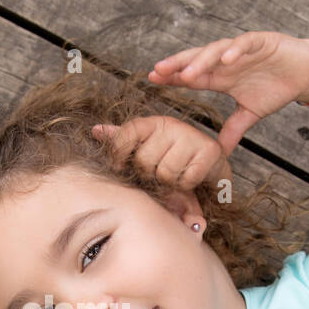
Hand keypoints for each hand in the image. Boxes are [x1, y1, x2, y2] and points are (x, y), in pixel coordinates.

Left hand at [92, 116, 230, 189]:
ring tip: (174, 177)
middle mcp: (172, 125)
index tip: (118, 166)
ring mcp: (192, 137)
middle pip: (144, 160)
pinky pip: (185, 180)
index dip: (118, 152)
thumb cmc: (174, 156)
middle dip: (148, 174)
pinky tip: (189, 178)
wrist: (211, 163)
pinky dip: (185, 186)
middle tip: (158, 174)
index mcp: (154, 122)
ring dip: (168, 183)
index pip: (127, 133)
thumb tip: (96, 131)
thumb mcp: (148, 144)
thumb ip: (123, 139)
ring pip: (164, 173)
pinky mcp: (209, 152)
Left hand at [148, 31, 308, 153]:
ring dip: (202, 61)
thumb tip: (220, 155)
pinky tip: (227, 58)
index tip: (153, 80)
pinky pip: (246, 44)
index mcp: (221, 76)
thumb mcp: (250, 114)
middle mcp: (227, 61)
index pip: (192, 75)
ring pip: (217, 51)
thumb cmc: (277, 88)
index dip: (173, 76)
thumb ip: (233, 130)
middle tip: (158, 72)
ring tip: (187, 73)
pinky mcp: (262, 42)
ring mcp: (242, 50)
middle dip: (177, 65)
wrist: (306, 73)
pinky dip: (236, 50)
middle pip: (197, 60)